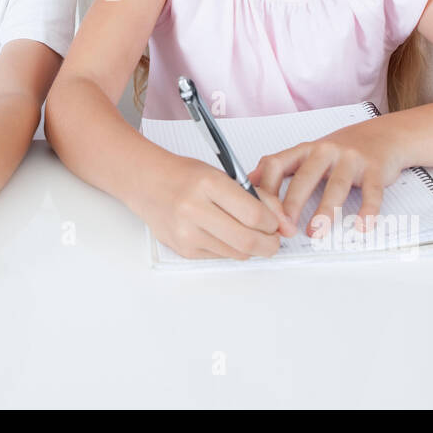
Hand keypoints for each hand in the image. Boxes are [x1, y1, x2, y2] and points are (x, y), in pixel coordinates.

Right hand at [134, 155, 286, 259]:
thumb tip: (284, 224)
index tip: (277, 222)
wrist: (148, 184)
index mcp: (207, 184)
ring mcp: (186, 233)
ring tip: (249, 233)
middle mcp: (193, 209)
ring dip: (250, 248)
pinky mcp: (183, 250)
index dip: (273, 222)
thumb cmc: (185, 177)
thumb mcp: (222, 175)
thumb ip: (255, 197)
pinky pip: (220, 256)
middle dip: (269, 244)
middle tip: (273, 240)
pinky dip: (230, 248)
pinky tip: (223, 234)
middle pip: (247, 240)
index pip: (253, 213)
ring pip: (237, 253)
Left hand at [248, 120, 404, 237]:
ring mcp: (351, 159)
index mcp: (304, 150)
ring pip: (336, 186)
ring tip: (316, 232)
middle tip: (284, 227)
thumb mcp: (306, 154)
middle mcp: (325, 151)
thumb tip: (247, 182)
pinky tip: (362, 225)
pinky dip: (368, 210)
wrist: (382, 136)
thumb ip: (278, 166)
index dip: (265, 188)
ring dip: (325, 211)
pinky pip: (372, 191)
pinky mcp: (375, 169)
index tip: (259, 213)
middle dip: (291, 203)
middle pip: (304, 177)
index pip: (276, 164)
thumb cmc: (339, 151)